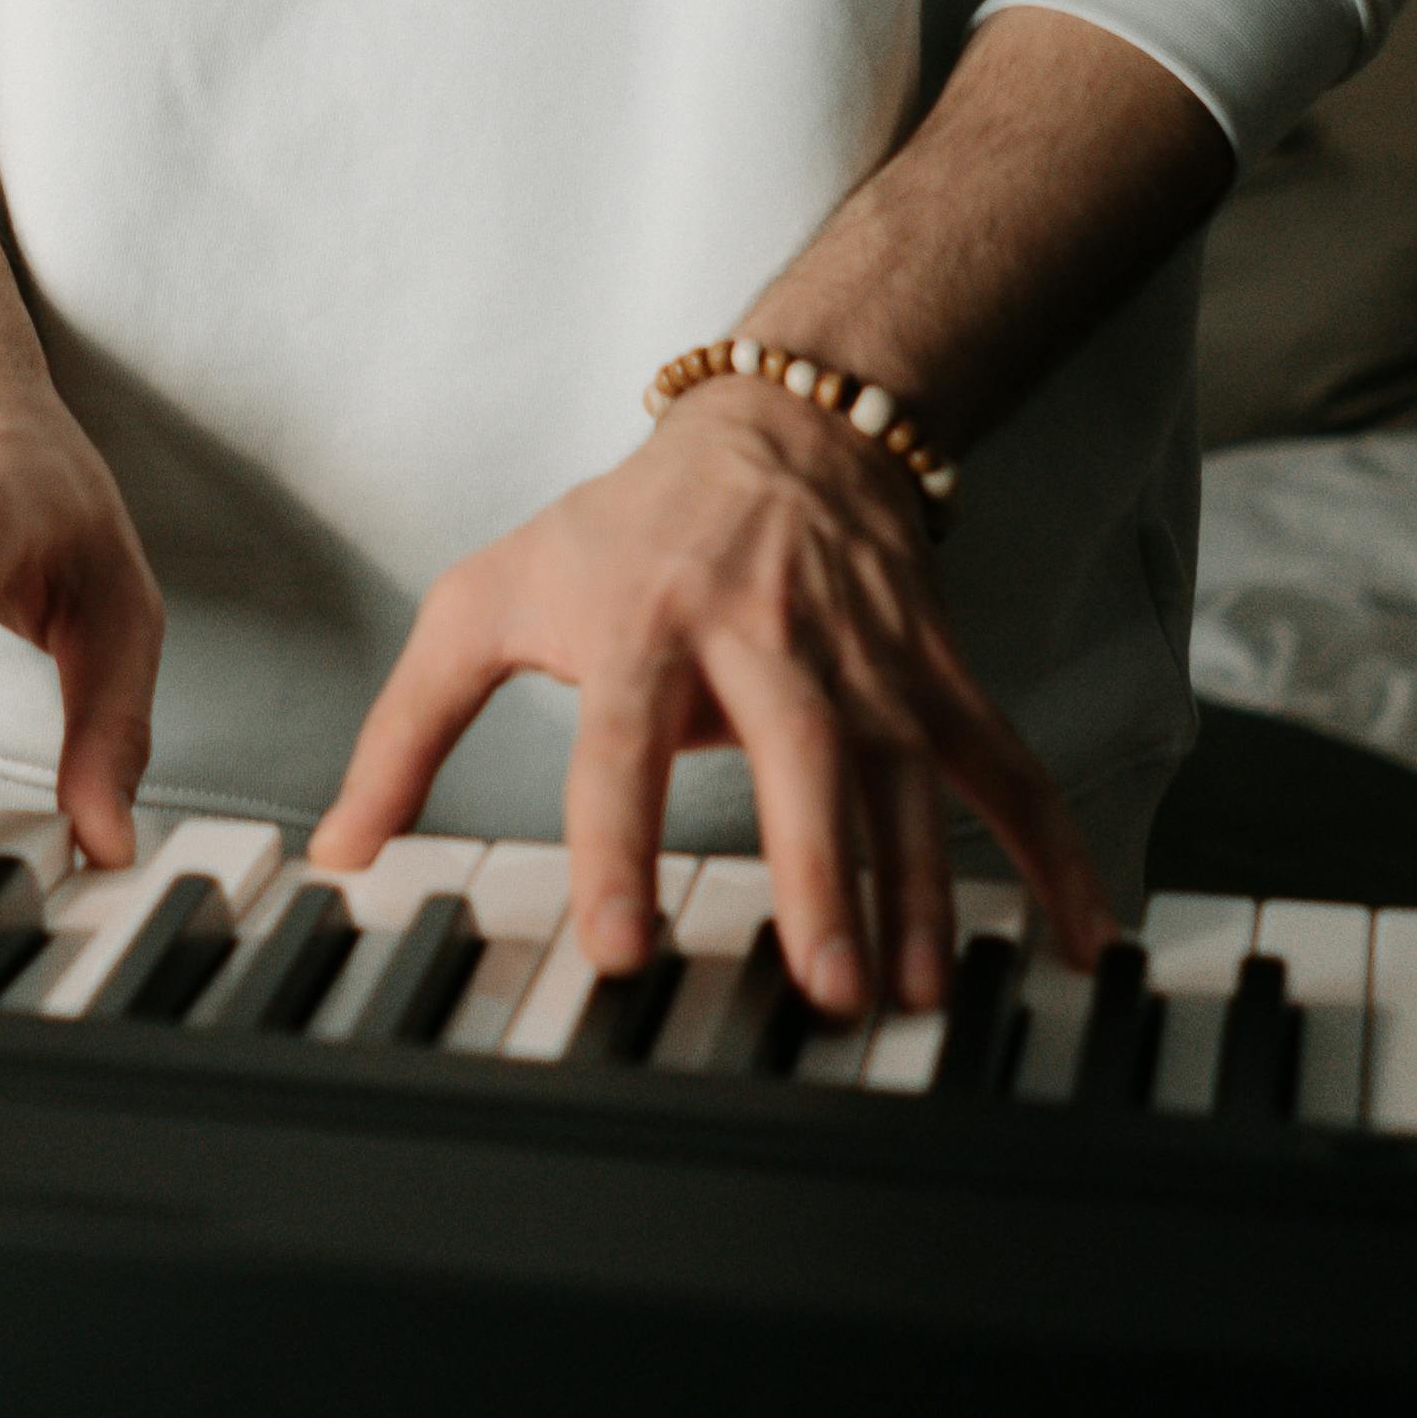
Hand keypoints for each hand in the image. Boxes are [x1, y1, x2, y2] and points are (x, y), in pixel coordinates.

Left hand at [310, 375, 1106, 1023]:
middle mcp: (765, 638)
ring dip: (918, 891)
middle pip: (797, 760)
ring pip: (901, 781)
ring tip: (911, 991)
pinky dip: (1055, 853)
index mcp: (642, 623)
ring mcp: (867, 659)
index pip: (622, 744)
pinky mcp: (936, 675)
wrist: (783, 425)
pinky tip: (1078, 941)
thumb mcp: (489, 600)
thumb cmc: (620, 530)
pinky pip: (1004, 769)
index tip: (621, 946)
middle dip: (819, 875)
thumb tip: (339, 852)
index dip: (619, 842)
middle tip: (825, 986)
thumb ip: (409, 730)